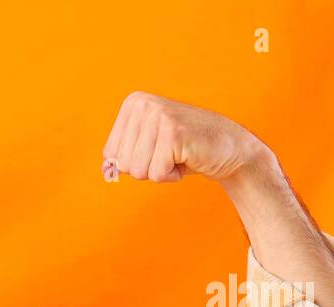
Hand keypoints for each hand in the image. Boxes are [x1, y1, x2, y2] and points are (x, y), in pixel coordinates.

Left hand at [101, 91, 270, 183]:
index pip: (110, 153)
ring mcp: (158, 117)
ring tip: (178, 154)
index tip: (157, 148)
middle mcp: (143, 105)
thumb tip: (105, 171)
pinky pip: (157, 174)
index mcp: (133, 104)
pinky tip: (187, 158)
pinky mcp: (173, 133)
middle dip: (147, 167)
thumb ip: (122, 156)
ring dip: (160, 172)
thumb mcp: (146, 147)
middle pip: (122, 164)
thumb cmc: (184, 149)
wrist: (228, 147)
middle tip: (170, 152)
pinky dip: (172, 175)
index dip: (134, 161)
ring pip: (138, 171)